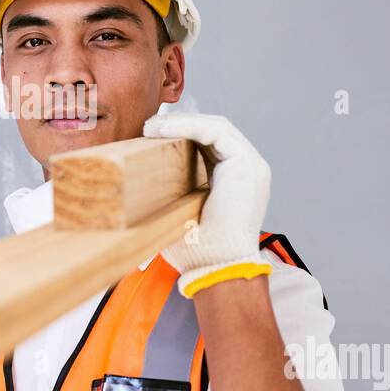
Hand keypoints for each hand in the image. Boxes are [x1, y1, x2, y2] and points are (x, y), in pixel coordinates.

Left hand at [142, 112, 272, 297]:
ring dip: (181, 121)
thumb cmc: (197, 252)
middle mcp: (247, 169)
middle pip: (214, 130)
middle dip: (180, 123)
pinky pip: (217, 131)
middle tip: (149, 126)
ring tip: (152, 127)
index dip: (182, 133)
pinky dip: (189, 126)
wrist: (218, 269)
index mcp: (235, 180)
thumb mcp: (179, 215)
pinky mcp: (246, 164)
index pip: (210, 143)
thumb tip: (138, 183)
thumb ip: (171, 195)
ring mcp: (251, 165)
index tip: (150, 134)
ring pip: (216, 126)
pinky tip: (163, 130)